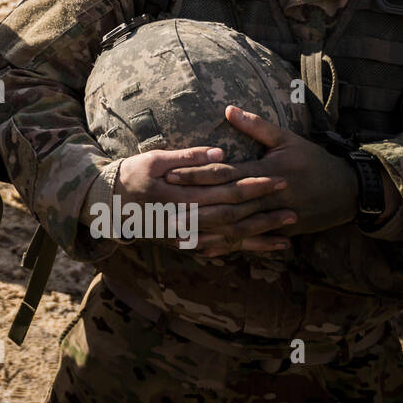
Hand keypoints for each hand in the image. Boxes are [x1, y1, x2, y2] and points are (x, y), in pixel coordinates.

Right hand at [110, 146, 295, 253]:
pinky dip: (244, 249)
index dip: (254, 184)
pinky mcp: (187, 241)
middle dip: (264, 211)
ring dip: (260, 234)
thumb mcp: (154, 160)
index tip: (278, 177)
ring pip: (230, 236)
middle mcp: (187, 219)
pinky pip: (220, 248)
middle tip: (293, 204)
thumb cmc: (132, 176)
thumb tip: (219, 153)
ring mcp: (187, 234)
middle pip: (233, 215)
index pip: (226, 189)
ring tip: (288, 231)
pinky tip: (264, 248)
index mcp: (181, 196)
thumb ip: (187, 158)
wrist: (109, 204)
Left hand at [164, 105, 358, 247]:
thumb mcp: (288, 139)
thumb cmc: (314, 161)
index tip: (171, 175)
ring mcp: (274, 218)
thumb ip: (257, 126)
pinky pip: (248, 241)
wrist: (348, 192)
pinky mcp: (278, 231)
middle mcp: (268, 198)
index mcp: (268, 172)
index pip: (226, 174)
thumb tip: (229, 109)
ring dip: (205, 231)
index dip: (197, 175)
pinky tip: (203, 248)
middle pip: (225, 204)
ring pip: (234, 227)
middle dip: (194, 207)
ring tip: (176, 232)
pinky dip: (225, 246)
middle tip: (163, 209)